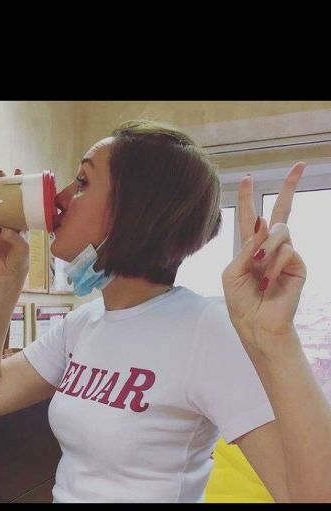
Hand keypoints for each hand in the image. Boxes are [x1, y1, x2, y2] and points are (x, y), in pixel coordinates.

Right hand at [0, 169, 29, 279]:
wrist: (7, 272)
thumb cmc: (20, 259)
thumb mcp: (22, 248)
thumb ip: (14, 238)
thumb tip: (1, 228)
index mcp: (22, 220)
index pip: (22, 199)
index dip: (20, 186)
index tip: (19, 174)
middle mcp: (10, 218)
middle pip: (6, 197)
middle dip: (2, 183)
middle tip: (0, 172)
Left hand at [222, 162, 306, 344]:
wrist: (256, 325)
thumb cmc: (241, 302)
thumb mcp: (233, 272)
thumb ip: (246, 247)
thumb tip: (261, 221)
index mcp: (250, 248)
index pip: (249, 218)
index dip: (247, 198)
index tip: (247, 179)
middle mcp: (269, 248)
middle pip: (280, 211)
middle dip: (289, 186)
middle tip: (299, 165)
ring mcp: (286, 255)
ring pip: (280, 230)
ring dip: (266, 246)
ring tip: (259, 267)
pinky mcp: (298, 265)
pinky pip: (287, 250)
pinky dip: (273, 266)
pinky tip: (268, 282)